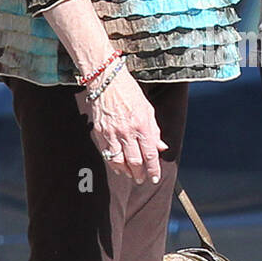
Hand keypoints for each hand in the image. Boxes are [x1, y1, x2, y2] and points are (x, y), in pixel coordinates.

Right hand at [83, 66, 167, 183]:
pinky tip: (118, 166)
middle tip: (142, 179)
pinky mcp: (100, 132)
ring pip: (119, 161)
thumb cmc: (130, 93)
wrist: (107, 81)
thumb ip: (154, 131)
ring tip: (131, 175)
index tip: (154, 178)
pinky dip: (113, 163)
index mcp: (142, 125)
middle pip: (135, 162)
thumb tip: (161, 148)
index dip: (153, 169)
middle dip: (140, 174)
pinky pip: (107, 153)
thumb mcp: (148, 110)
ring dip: (126, 172)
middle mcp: (127, 131)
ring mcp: (112, 133)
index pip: (150, 154)